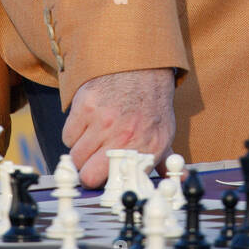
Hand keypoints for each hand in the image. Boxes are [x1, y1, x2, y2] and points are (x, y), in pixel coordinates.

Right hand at [62, 68, 175, 187]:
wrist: (142, 63)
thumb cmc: (152, 101)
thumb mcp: (164, 132)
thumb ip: (166, 161)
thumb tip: (179, 179)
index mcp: (146, 149)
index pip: (114, 184)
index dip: (106, 183)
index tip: (103, 178)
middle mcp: (124, 138)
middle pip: (88, 175)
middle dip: (88, 171)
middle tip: (94, 160)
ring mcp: (103, 122)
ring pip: (76, 156)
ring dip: (81, 152)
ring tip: (94, 138)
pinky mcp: (86, 107)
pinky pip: (68, 135)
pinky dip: (75, 133)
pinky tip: (88, 123)